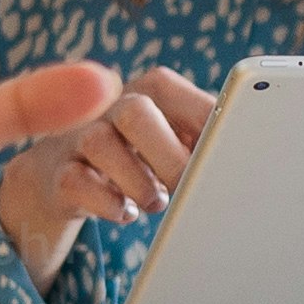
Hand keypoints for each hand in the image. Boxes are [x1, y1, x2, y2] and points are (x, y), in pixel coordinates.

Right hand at [0, 63, 215, 285]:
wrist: (66, 175)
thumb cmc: (138, 154)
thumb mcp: (176, 138)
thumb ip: (207, 140)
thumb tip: (243, 157)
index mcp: (150, 91)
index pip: (174, 91)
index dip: (203, 125)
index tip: (223, 156)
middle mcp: (111, 106)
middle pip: (135, 110)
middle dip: (168, 155)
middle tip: (187, 186)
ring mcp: (79, 138)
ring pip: (99, 143)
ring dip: (136, 181)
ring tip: (156, 202)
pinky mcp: (60, 173)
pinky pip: (75, 181)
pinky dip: (106, 202)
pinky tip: (126, 212)